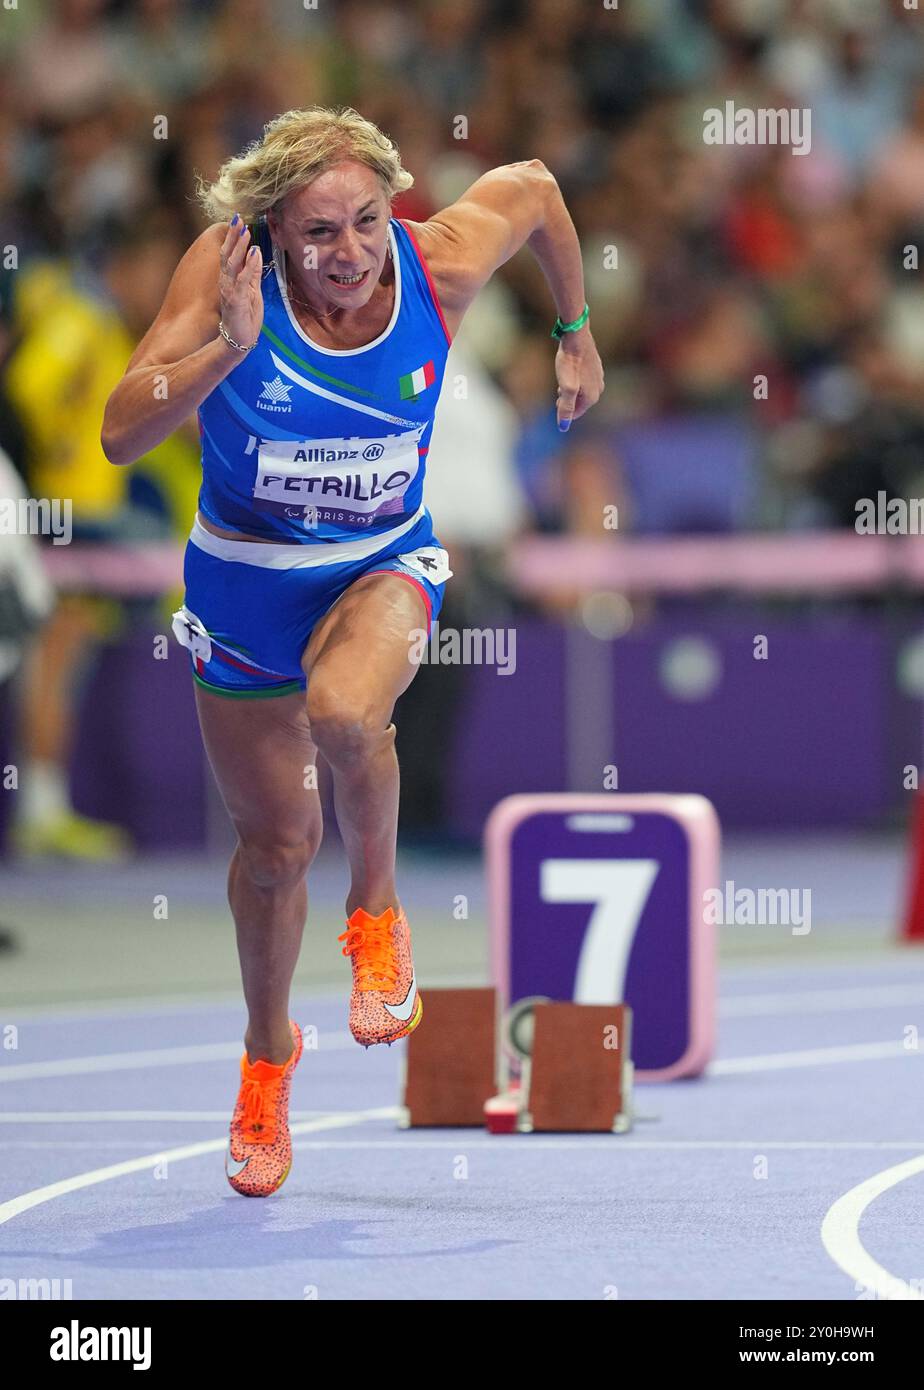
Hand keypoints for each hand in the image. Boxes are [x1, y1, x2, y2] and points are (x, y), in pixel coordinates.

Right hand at [218, 215, 263, 348]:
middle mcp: (226, 283)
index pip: (229, 254)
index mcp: (230, 280)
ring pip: (232, 264)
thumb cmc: (245, 319)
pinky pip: (243, 281)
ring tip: (246, 230)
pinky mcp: (236, 301)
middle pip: (227, 254)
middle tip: (238, 218)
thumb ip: (253, 274)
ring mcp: (230, 292)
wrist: (238, 343)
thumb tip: (256, 253)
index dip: (233, 237)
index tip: (238, 220)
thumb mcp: (253, 292)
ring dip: (239, 246)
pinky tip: (254, 253)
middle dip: (233, 236)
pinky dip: (249, 266)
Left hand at [554, 325, 603, 431]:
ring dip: (572, 390)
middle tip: (557, 392)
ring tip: (562, 382)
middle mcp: (599, 388)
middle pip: (581, 402)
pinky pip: (585, 380)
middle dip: (569, 401)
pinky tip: (571, 371)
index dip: (564, 412)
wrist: (576, 336)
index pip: (576, 413)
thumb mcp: (565, 387)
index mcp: (592, 396)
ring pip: (583, 390)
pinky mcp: (596, 366)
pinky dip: (577, 380)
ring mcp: (599, 376)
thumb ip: (565, 408)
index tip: (556, 403)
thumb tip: (563, 427)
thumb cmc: (570, 361)